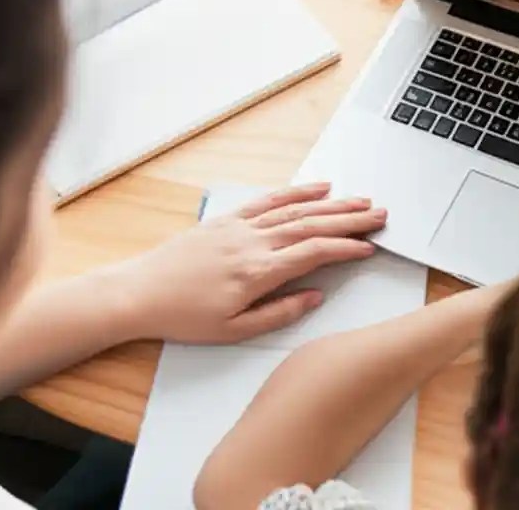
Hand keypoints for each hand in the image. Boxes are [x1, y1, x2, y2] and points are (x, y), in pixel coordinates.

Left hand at [112, 183, 387, 343]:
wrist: (139, 293)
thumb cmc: (183, 317)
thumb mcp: (233, 330)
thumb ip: (279, 313)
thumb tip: (314, 297)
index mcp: (256, 272)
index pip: (313, 253)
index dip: (346, 248)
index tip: (370, 247)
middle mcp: (252, 242)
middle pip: (312, 225)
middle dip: (350, 219)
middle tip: (379, 214)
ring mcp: (239, 227)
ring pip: (295, 210)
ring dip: (331, 203)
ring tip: (359, 200)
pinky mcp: (227, 220)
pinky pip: (268, 201)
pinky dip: (296, 192)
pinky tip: (317, 188)